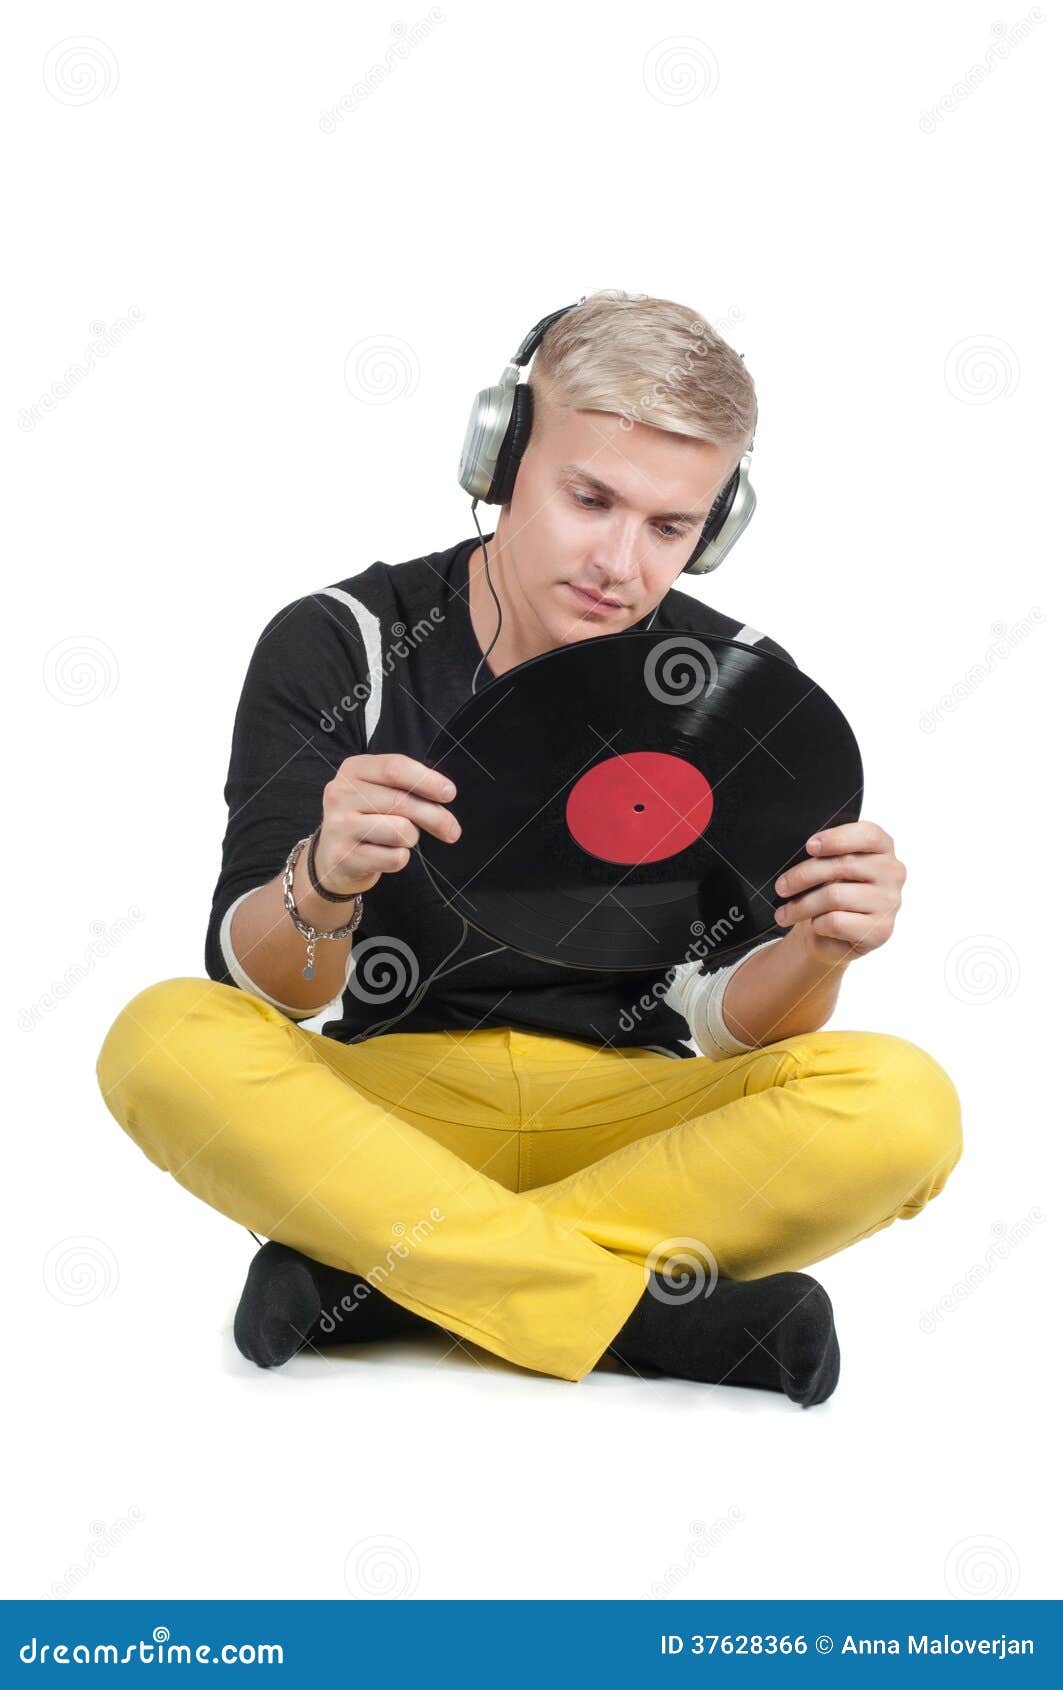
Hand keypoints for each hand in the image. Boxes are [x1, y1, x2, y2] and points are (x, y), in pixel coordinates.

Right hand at [315, 754, 460, 896]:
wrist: (333, 859)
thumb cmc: (367, 819)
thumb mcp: (380, 792)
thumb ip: (408, 788)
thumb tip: (446, 794)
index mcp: (353, 770)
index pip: (395, 768)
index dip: (427, 780)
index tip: (450, 793)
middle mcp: (340, 794)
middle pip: (402, 801)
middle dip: (435, 816)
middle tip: (452, 830)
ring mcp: (339, 826)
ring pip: (401, 830)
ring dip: (411, 838)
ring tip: (399, 839)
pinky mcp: (344, 856)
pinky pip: (394, 858)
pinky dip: (399, 859)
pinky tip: (385, 855)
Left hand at [772, 821, 905, 966]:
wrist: (830, 933)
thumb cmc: (829, 891)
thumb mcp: (827, 868)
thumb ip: (825, 856)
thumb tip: (807, 854)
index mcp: (882, 848)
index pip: (867, 835)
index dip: (837, 838)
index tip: (810, 846)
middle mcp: (893, 872)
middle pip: (843, 866)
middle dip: (803, 876)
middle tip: (781, 888)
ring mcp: (890, 902)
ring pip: (835, 896)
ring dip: (802, 906)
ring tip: (785, 913)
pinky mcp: (881, 931)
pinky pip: (837, 922)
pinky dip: (818, 924)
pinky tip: (815, 925)